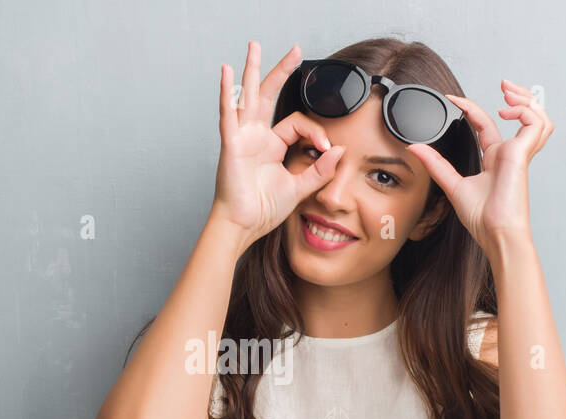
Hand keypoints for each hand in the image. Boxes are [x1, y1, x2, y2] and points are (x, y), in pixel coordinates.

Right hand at [211, 41, 345, 247]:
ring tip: (254, 46)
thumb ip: (320, 169)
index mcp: (272, 145)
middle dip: (281, 71)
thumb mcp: (299, 187)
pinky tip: (226, 74)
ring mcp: (242, 137)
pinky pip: (228, 114)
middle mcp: (256, 136)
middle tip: (295, 50)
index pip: (297, 123)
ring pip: (248, 95)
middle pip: (270, 95)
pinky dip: (226, 93)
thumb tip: (339, 150)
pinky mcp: (231, 144)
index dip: (315, 130)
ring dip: (252, 70)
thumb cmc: (263, 209)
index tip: (326, 148)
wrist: (243, 226)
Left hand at [406, 79, 553, 253]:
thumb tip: (415, 147)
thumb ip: (435, 163)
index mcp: (495, 158)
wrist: (495, 232)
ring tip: (509, 94)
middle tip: (504, 86)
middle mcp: (510, 153)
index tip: (453, 99)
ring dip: (525, 100)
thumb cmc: (481, 217)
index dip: (472, 109)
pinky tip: (508, 112)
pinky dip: (525, 112)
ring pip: (537, 116)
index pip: (486, 124)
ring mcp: (519, 152)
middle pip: (523, 115)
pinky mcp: (523, 153)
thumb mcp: (452, 184)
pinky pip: (535, 123)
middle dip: (517, 95)